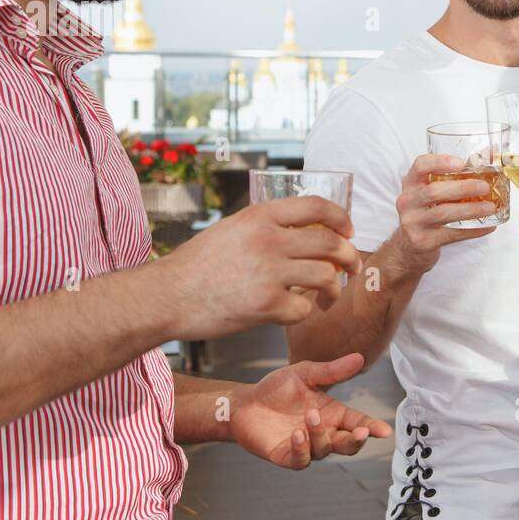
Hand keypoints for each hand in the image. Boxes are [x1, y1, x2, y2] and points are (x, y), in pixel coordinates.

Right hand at [157, 195, 361, 338]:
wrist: (165, 297)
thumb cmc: (196, 266)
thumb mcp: (231, 229)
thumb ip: (264, 227)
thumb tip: (301, 230)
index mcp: (260, 216)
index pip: (317, 206)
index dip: (341, 218)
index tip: (349, 232)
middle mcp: (268, 240)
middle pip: (332, 243)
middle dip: (350, 257)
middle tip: (353, 269)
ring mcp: (268, 272)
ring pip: (327, 276)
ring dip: (333, 290)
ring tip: (326, 298)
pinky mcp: (266, 305)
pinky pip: (304, 307)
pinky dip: (304, 313)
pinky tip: (292, 313)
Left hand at [230, 353, 393, 468]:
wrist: (244, 402)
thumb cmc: (276, 388)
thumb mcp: (306, 374)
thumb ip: (332, 371)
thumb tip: (360, 358)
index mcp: (332, 414)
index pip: (358, 423)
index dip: (372, 427)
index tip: (384, 431)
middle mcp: (323, 433)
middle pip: (348, 444)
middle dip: (356, 440)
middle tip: (360, 431)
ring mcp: (306, 447)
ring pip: (325, 450)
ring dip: (321, 434)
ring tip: (310, 416)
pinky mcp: (286, 456)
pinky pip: (301, 460)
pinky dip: (302, 449)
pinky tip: (298, 434)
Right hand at [390, 154, 498, 273]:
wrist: (409, 244)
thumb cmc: (427, 210)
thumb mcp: (432, 189)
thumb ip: (457, 173)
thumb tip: (489, 153)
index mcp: (411, 183)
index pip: (420, 166)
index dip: (440, 162)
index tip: (461, 163)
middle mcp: (407, 201)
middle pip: (434, 191)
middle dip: (462, 188)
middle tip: (484, 187)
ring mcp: (412, 222)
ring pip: (443, 214)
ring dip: (470, 210)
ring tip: (489, 207)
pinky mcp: (422, 241)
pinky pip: (451, 234)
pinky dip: (472, 230)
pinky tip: (487, 226)